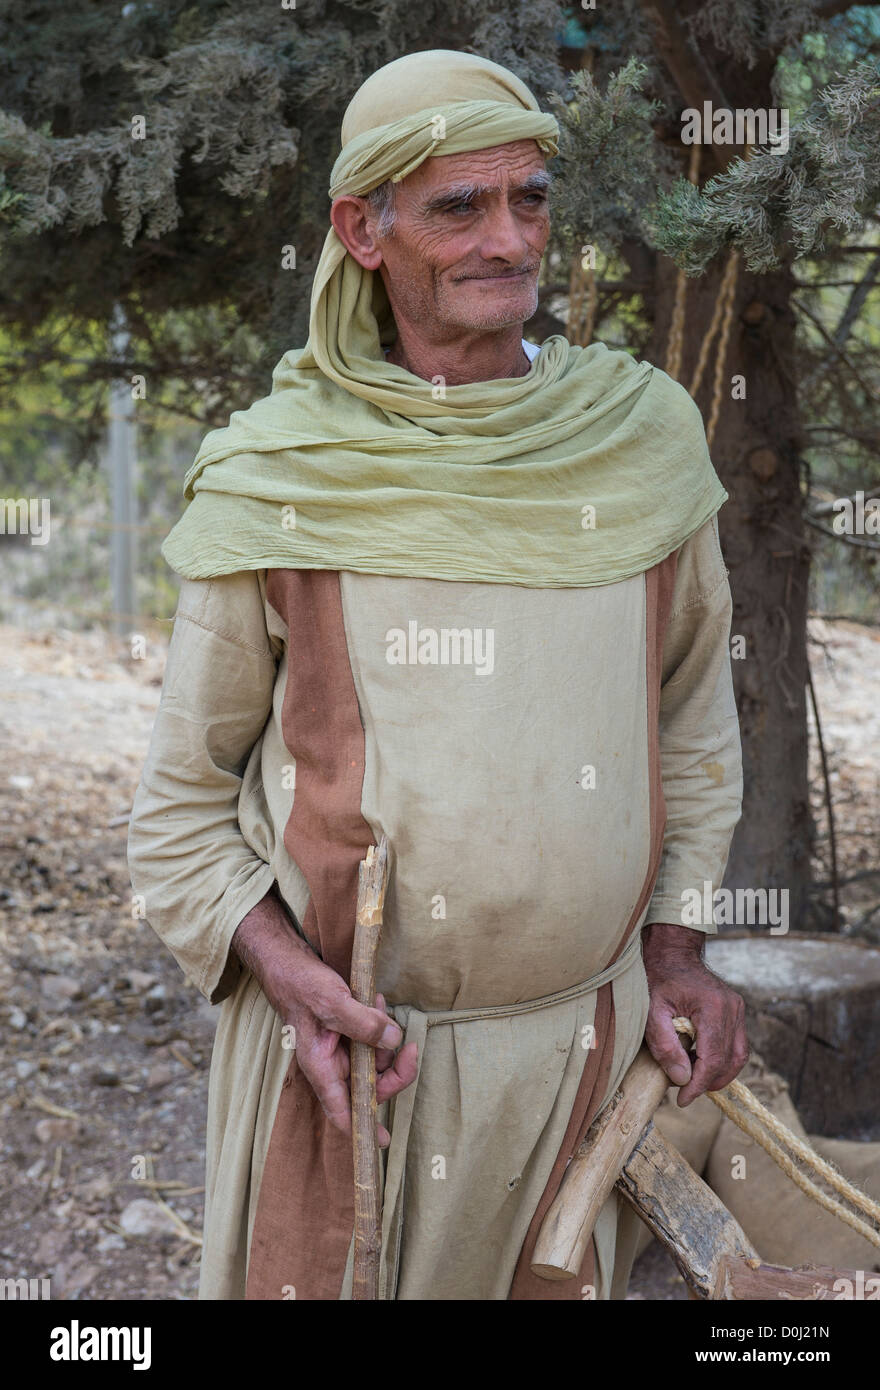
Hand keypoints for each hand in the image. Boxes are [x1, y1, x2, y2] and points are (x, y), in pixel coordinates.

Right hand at [231, 889, 417, 1145]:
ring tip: (378, 1005)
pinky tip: (374, 1000)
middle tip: (409, 1048)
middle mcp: (330, 1063)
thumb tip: (392, 1041)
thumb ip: (363, 1023)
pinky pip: (370, 1037)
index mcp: (320, 1066)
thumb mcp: (332, 1002)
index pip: (341, 1110)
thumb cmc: (300, 984)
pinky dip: (378, 1023)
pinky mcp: (345, 1032)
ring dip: (385, 1037)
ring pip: (373, 1060)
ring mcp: (338, 1048)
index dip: (363, 1127)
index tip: (383, 1140)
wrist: (286, 961)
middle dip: (392, 1069)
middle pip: (368, 1085)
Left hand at [641, 921, 748, 1106]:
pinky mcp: (736, 1011)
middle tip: (683, 1090)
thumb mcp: (651, 1011)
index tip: (682, 1099)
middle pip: (728, 1061)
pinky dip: (721, 1060)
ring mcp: (738, 1009)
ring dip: (717, 1074)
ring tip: (692, 1079)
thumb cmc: (658, 978)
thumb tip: (682, 1078)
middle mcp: (733, 1008)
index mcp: (713, 1007)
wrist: (672, 953)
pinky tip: (699, 1063)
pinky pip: (736, 1045)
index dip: (699, 1085)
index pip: (713, 1059)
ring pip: (737, 1056)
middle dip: (706, 1082)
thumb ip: (664, 1045)